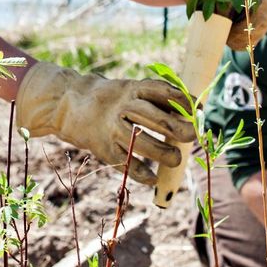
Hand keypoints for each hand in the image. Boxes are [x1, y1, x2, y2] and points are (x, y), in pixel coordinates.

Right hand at [14, 61, 194, 185]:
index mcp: (132, 89)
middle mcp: (122, 107)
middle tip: (194, 135)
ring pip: (141, 143)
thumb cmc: (112, 98)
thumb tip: (196, 109)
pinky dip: (141, 173)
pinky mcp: (103, 148)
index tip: (198, 109)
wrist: (68, 104)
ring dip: (163, 153)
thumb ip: (159, 98)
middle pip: (154, 119)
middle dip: (178, 128)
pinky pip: (126, 163)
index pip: (161, 92)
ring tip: (176, 159)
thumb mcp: (131, 89)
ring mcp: (111, 128)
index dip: (182, 101)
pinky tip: (153, 178)